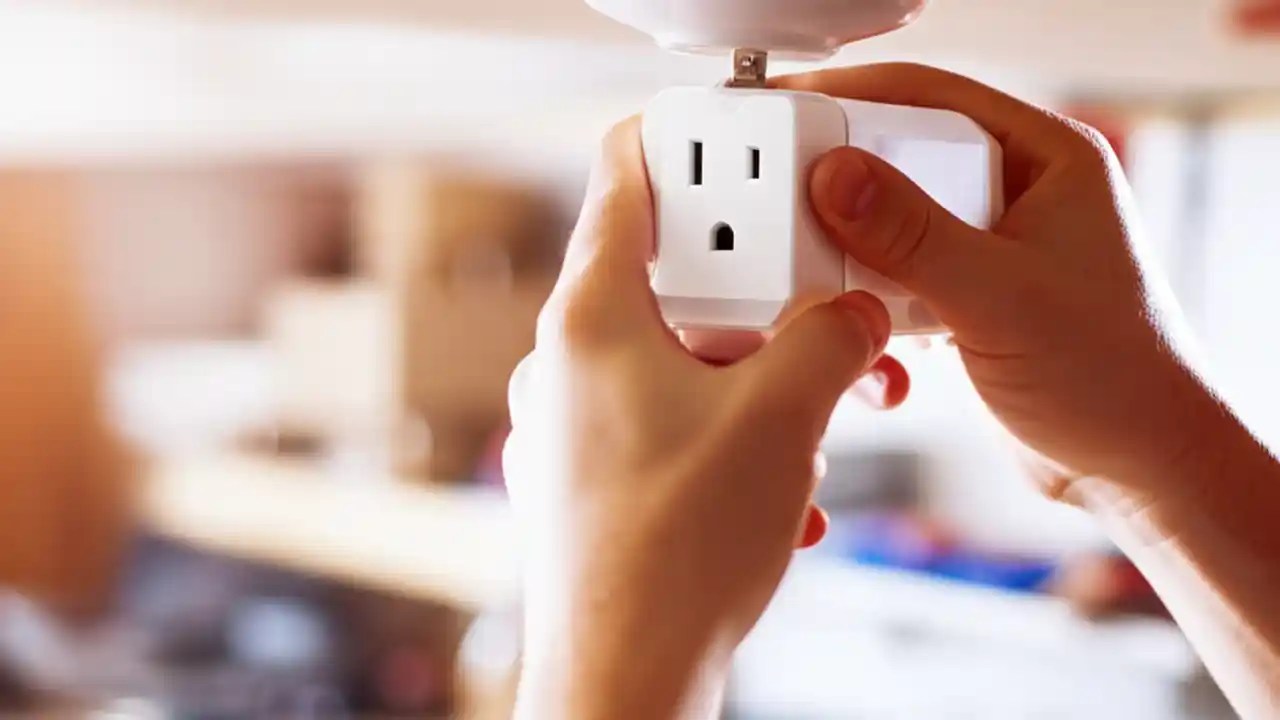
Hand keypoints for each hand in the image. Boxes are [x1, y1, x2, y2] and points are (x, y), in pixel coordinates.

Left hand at [504, 119, 889, 718]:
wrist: (627, 673)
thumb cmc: (674, 550)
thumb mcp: (785, 414)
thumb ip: (831, 338)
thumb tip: (854, 314)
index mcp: (592, 316)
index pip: (626, 178)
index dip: (691, 146)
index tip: (746, 142)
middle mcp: (566, 360)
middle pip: (671, 274)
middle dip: (762, 294)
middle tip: (820, 303)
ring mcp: (574, 420)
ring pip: (683, 356)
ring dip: (761, 378)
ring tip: (816, 419)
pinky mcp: (595, 474)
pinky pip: (674, 419)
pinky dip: (735, 432)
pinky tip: (786, 487)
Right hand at [778, 64, 1214, 502]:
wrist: (1135, 469)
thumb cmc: (1112, 377)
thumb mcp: (1000, 297)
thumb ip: (912, 236)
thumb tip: (834, 177)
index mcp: (1047, 159)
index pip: (932, 99)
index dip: (854, 101)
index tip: (789, 118)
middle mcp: (1016, 194)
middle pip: (899, 161)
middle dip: (843, 194)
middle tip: (788, 211)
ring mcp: (988, 249)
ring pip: (890, 227)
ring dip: (855, 262)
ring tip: (827, 287)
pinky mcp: (965, 299)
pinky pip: (895, 279)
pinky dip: (873, 306)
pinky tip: (877, 342)